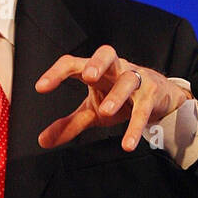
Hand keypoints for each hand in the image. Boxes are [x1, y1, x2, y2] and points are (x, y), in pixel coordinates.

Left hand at [35, 46, 191, 150]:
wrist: (158, 98)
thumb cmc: (119, 99)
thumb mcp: (91, 112)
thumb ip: (69, 124)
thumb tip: (42, 141)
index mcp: (96, 70)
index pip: (74, 63)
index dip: (57, 73)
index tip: (40, 87)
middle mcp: (116, 69)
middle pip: (107, 54)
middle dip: (97, 63)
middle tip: (87, 77)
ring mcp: (136, 79)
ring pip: (128, 80)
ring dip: (117, 95)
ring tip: (105, 112)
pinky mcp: (152, 94)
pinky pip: (143, 109)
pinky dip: (135, 126)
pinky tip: (127, 144)